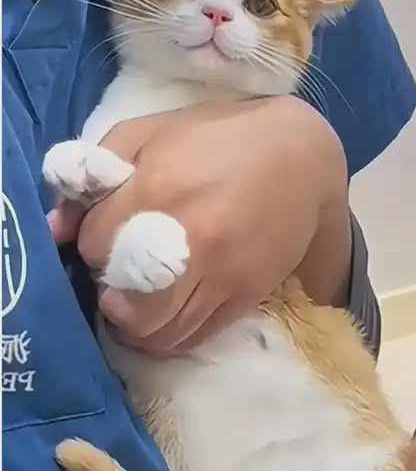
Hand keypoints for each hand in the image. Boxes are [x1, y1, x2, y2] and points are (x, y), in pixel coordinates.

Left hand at [51, 97, 349, 352]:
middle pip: (126, 308)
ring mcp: (224, 274)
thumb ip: (97, 170)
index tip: (109, 236)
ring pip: (161, 334)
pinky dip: (173, 333)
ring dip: (139, 324)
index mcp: (160, 189)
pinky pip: (196, 337)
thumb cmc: (220, 136)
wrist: (302, 156)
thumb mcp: (151, 132)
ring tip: (142, 301)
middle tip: (119, 280)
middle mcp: (192, 240)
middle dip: (112, 299)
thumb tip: (58, 227)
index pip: (96, 247)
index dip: (94, 245)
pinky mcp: (247, 295)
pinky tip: (170, 310)